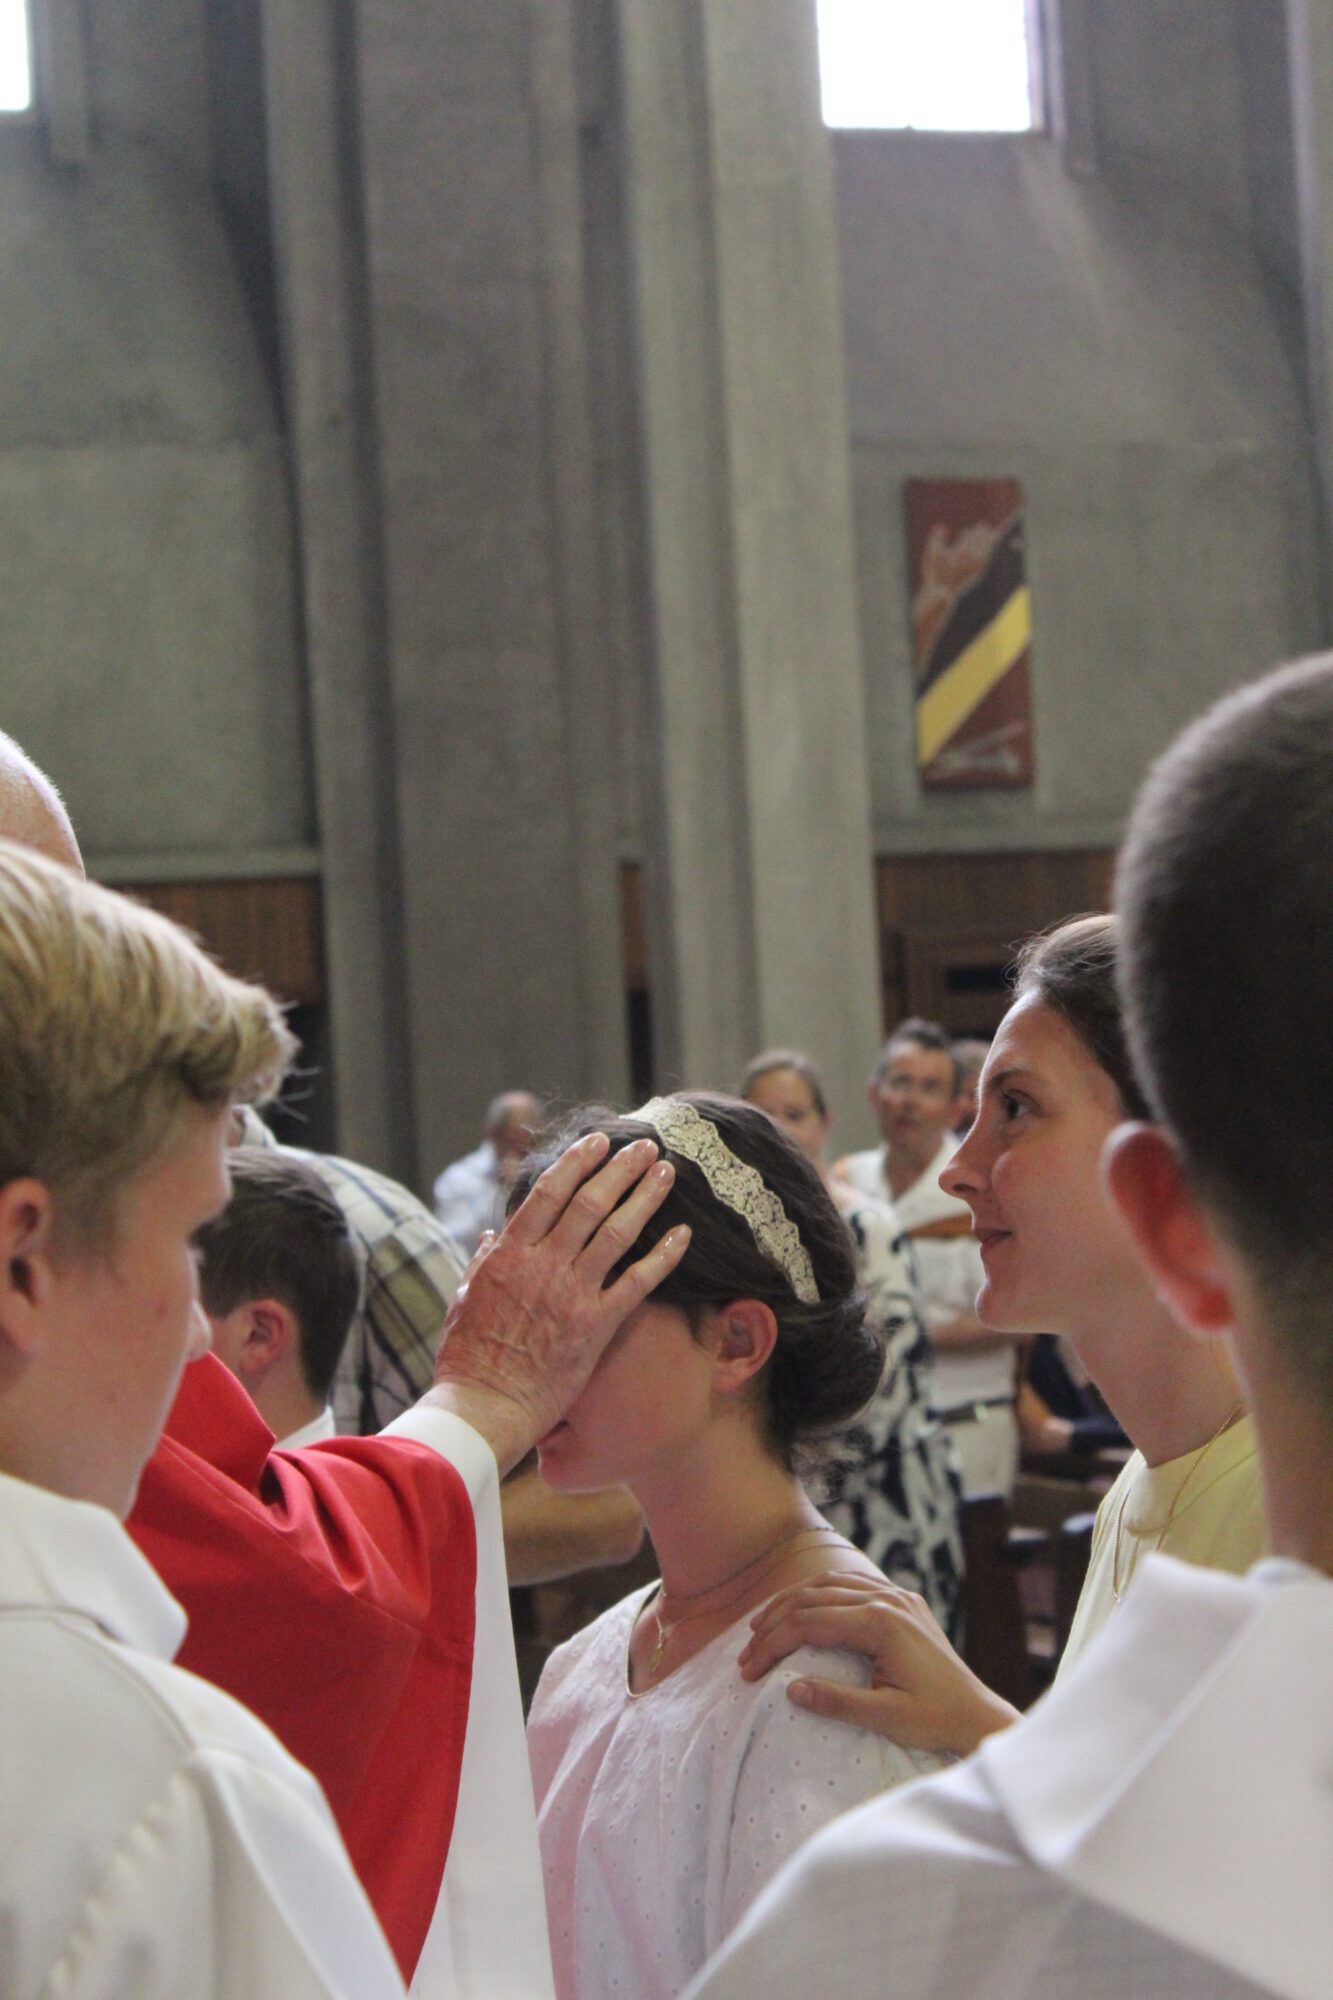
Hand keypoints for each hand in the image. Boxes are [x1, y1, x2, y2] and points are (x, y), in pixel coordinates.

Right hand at [426, 1133, 688, 1473]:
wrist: (487, 1406)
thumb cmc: (468, 1357)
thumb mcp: (464, 1299)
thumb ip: (481, 1263)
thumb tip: (489, 1236)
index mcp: (509, 1254)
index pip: (548, 1193)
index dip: (576, 1162)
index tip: (596, 1141)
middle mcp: (544, 1264)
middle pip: (589, 1202)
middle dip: (620, 1168)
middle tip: (643, 1145)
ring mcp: (573, 1292)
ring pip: (617, 1231)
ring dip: (644, 1197)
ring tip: (665, 1172)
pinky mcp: (596, 1324)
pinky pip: (638, 1282)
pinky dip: (663, 1255)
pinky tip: (683, 1234)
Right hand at [736, 1570, 1018, 1756]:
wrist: (976, 1712)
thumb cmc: (934, 1719)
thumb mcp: (885, 1717)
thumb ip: (837, 1702)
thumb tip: (789, 1690)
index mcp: (880, 1624)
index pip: (808, 1623)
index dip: (772, 1644)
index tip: (749, 1670)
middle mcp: (886, 1599)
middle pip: (812, 1598)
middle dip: (774, 1624)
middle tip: (746, 1653)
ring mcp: (895, 1596)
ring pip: (828, 1585)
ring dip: (791, 1603)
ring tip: (761, 1627)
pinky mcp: (901, 1601)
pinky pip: (850, 1585)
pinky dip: (818, 1593)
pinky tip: (801, 1606)